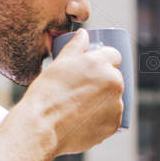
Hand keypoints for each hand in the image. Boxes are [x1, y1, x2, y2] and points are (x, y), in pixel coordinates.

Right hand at [21, 30, 123, 157]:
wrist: (43, 126)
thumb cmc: (47, 93)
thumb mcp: (59, 63)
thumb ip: (75, 46)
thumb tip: (83, 34)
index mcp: (101, 63)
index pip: (114, 55)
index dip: (103, 60)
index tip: (94, 68)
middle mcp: (114, 82)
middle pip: (115, 78)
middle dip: (103, 81)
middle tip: (82, 90)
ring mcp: (116, 105)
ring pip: (114, 98)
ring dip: (104, 100)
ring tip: (80, 107)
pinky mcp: (115, 124)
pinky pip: (112, 117)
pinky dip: (102, 118)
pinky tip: (85, 120)